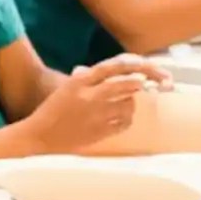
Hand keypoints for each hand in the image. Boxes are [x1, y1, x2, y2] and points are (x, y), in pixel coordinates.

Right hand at [26, 56, 168, 152]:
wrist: (40, 136)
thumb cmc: (53, 110)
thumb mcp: (68, 88)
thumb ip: (88, 78)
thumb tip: (114, 71)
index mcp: (80, 81)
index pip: (112, 66)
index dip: (134, 63)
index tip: (147, 64)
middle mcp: (90, 96)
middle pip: (126, 83)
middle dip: (146, 80)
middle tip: (160, 82)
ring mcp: (96, 115)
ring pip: (129, 104)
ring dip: (133, 102)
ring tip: (128, 102)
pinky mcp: (100, 132)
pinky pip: (124, 122)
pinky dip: (128, 118)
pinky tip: (123, 117)